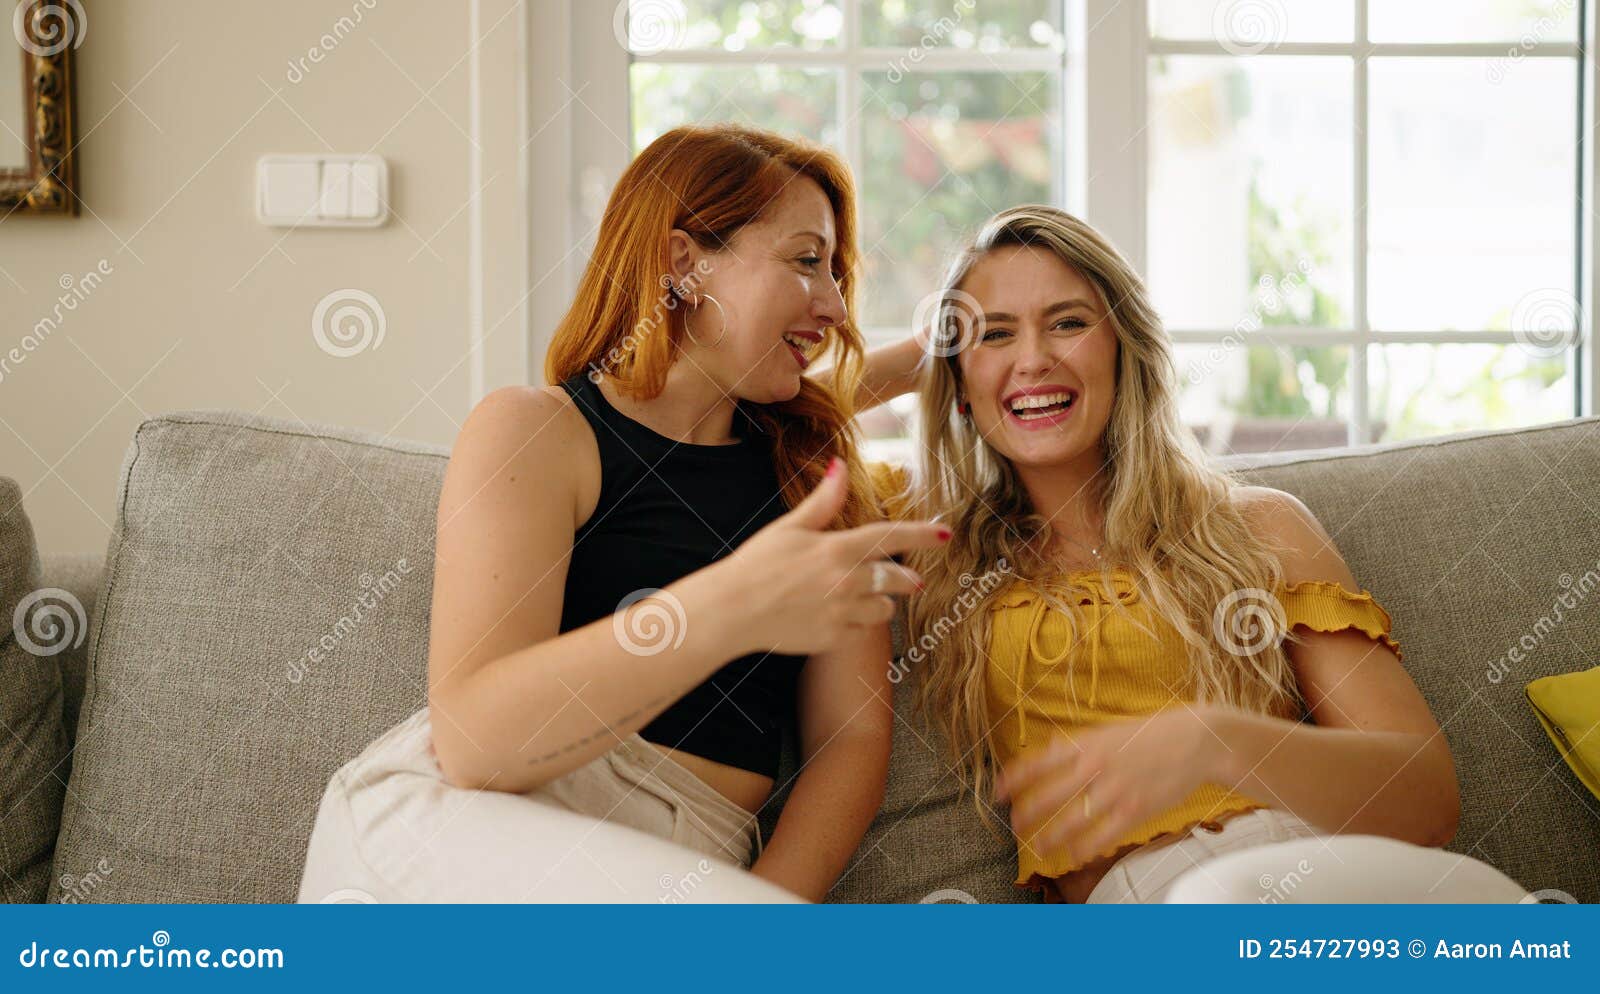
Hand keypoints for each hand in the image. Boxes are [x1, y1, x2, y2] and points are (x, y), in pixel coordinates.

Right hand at [721, 457, 948, 656]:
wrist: (731, 611)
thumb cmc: (756, 564)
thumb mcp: (789, 527)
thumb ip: (823, 501)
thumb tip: (841, 466)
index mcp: (837, 548)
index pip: (891, 537)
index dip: (922, 534)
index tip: (946, 534)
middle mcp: (846, 581)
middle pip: (899, 580)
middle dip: (907, 579)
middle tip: (909, 579)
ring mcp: (842, 613)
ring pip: (884, 610)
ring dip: (878, 603)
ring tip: (850, 598)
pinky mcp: (834, 639)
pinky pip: (861, 632)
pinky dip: (853, 625)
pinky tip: (829, 617)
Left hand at [993, 707, 1218, 865]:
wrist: (1196, 740)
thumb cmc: (1151, 734)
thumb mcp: (1108, 730)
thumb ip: (1079, 744)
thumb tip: (1047, 750)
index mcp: (1085, 743)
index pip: (1038, 762)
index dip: (1014, 779)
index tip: (998, 792)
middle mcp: (1094, 766)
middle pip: (1048, 796)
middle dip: (1026, 814)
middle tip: (1013, 826)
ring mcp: (1114, 790)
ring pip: (1071, 821)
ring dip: (1050, 838)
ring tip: (1036, 849)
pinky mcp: (1134, 810)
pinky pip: (1102, 836)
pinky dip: (1084, 849)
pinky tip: (1074, 857)